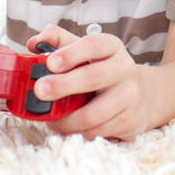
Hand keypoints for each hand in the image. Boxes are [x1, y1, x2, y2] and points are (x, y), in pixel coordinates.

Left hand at [27, 25, 150, 141]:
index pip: (93, 45)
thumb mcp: (84, 52)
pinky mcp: (129, 121)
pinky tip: (69, 127)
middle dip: (62, 86)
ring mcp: (130, 96)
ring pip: (92, 114)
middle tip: (39, 91)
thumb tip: (34, 42)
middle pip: (92, 78)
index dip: (71, 54)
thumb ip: (59, 41)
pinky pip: (96, 132)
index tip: (50, 63)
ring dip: (65, 120)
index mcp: (112, 47)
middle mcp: (125, 69)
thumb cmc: (101, 71)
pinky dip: (76, 133)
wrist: (140, 96)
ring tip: (51, 119)